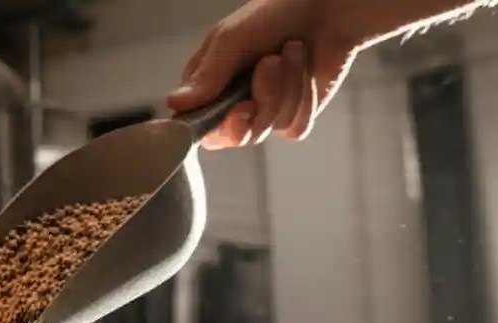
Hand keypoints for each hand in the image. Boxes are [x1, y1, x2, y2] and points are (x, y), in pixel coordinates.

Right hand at [166, 0, 359, 149]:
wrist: (325, 8)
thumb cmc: (273, 15)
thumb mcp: (230, 40)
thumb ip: (205, 76)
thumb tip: (172, 102)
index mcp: (208, 87)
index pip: (199, 126)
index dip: (218, 125)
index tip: (239, 107)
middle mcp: (233, 104)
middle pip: (236, 135)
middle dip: (261, 100)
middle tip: (268, 63)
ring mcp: (264, 112)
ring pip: (269, 127)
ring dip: (287, 87)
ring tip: (291, 51)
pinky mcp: (294, 116)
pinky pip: (295, 126)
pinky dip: (304, 97)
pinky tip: (307, 70)